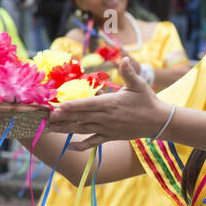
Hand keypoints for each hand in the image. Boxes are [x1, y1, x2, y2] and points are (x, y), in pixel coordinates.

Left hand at [47, 57, 168, 147]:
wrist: (158, 121)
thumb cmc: (147, 100)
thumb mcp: (139, 84)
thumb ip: (129, 72)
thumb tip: (123, 58)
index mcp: (111, 103)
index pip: (88, 104)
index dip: (73, 106)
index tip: (59, 106)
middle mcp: (107, 118)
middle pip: (81, 117)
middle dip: (64, 117)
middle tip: (47, 117)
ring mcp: (107, 129)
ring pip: (83, 129)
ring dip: (67, 129)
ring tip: (51, 129)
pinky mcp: (110, 137)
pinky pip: (93, 142)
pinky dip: (81, 145)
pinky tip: (70, 146)